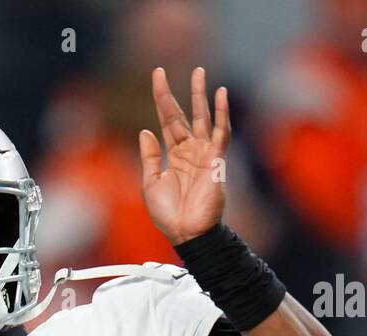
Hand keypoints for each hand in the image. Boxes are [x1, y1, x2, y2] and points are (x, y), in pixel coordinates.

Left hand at [138, 66, 230, 245]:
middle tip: (164, 71)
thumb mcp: (150, 183)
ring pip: (203, 117)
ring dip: (200, 95)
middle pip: (182, 114)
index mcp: (174, 155)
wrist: (186, 233)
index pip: (166, 121)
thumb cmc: (169, 215)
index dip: (161, 99)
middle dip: (175, 92)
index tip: (157, 77)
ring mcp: (204, 153)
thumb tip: (145, 131)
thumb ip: (149, 156)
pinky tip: (220, 95)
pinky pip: (221, 132)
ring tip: (199, 72)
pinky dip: (221, 113)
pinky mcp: (216, 160)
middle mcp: (190, 150)